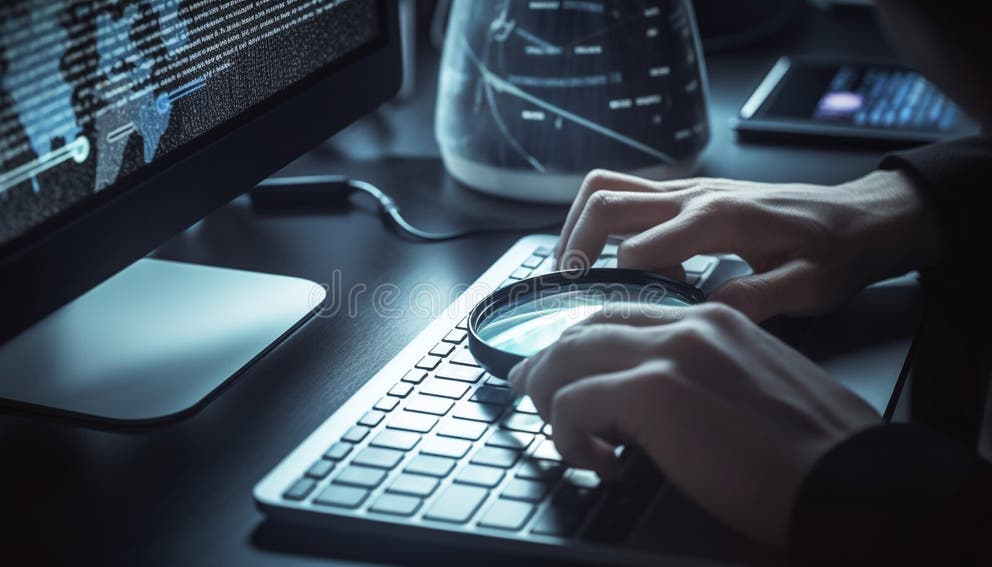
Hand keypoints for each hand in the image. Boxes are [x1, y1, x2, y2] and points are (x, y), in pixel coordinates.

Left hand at [507, 303, 879, 547]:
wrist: (852, 480)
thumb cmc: (812, 451)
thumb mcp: (753, 389)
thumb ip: (699, 377)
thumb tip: (648, 401)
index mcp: (713, 320)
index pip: (622, 314)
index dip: (581, 341)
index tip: (561, 366)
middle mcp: (688, 325)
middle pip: (584, 329)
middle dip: (548, 364)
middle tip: (533, 392)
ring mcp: (670, 354)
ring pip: (567, 359)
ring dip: (551, 400)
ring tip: (564, 436)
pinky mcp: (655, 394)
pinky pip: (573, 403)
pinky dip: (568, 434)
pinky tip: (597, 461)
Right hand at [555, 169, 940, 320]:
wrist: (862, 216)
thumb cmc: (837, 252)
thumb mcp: (807, 287)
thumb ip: (754, 300)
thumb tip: (695, 317)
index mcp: (719, 220)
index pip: (638, 245)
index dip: (613, 282)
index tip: (601, 315)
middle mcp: (695, 196)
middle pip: (606, 200)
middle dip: (573, 243)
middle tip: (565, 287)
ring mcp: (689, 190)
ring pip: (610, 187)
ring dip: (579, 223)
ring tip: (574, 267)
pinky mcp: (690, 193)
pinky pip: (629, 192)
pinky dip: (605, 220)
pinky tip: (615, 257)